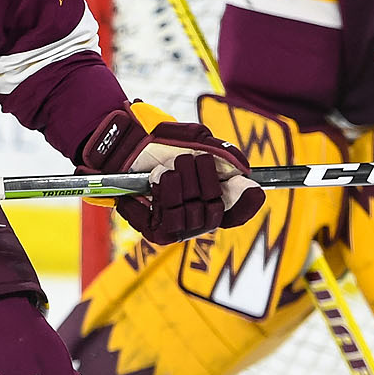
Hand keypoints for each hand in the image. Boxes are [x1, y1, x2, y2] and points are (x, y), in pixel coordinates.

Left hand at [80, 102, 264, 244]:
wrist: (126, 145)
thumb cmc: (163, 143)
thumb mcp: (196, 140)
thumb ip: (223, 154)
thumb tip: (245, 173)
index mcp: (213, 199)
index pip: (238, 212)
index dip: (245, 203)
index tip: (247, 186)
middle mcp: (198, 218)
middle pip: (213, 210)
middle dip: (200, 181)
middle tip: (187, 159)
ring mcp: (179, 228)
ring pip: (188, 217)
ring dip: (178, 187)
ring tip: (167, 169)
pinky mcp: (157, 233)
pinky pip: (164, 222)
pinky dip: (160, 196)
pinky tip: (153, 182)